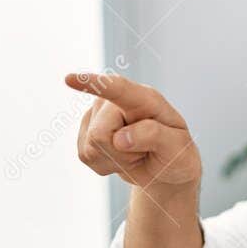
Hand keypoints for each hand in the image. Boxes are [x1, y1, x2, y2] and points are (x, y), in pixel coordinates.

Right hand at [69, 71, 201, 197]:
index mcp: (145, 98)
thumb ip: (154, 136)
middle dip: (122, 154)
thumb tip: (119, 138)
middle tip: (144, 153)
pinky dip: (106, 165)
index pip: (118, 89)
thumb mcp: (178, 148)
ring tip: (134, 154)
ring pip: (92, 147)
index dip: (93, 83)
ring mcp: (99, 114)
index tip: (69, 79)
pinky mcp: (86, 133)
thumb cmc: (175, 154)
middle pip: (100, 134)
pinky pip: (86, 156)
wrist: (164, 168)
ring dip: (116, 161)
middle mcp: (117, 101)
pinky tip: (121, 159)